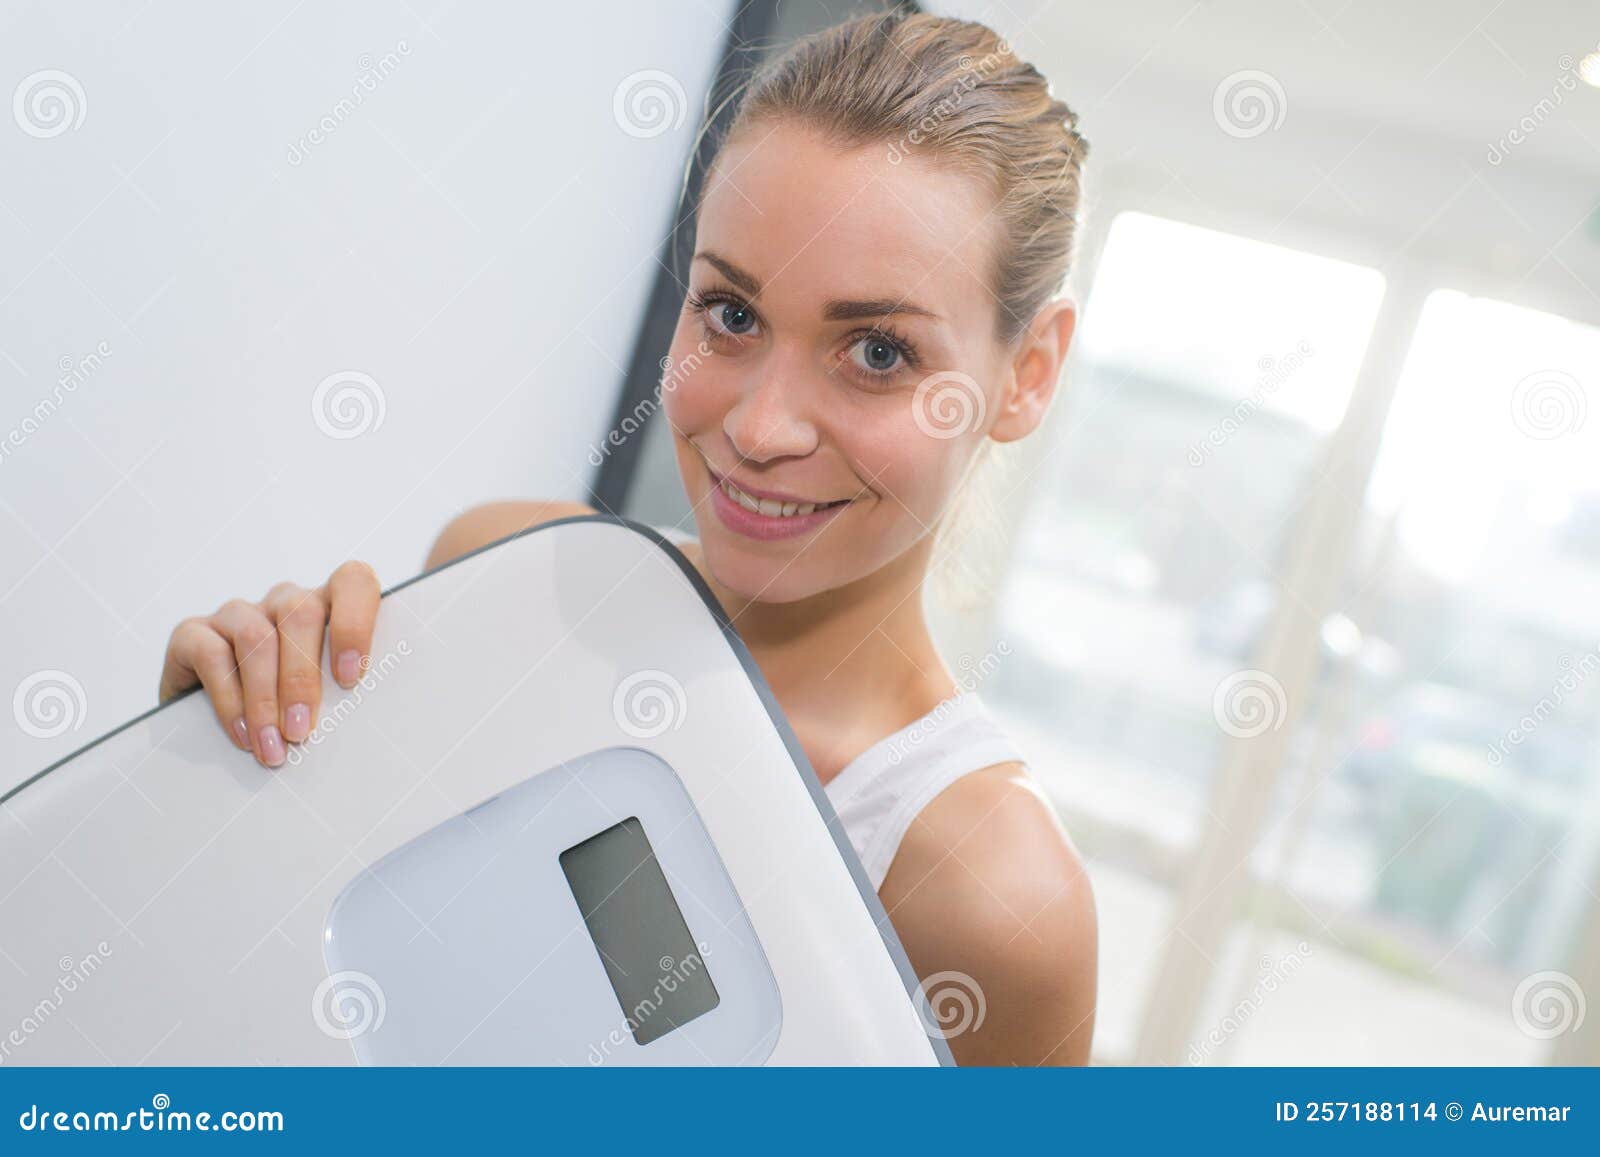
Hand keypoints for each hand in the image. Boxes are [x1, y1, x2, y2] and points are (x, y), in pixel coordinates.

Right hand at [158, 561, 381, 766]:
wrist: (214, 725)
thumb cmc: (291, 710)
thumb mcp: (325, 698)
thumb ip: (343, 695)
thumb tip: (361, 725)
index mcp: (329, 607)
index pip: (353, 581)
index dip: (355, 621)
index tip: (350, 677)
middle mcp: (285, 602)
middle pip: (301, 615)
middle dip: (302, 678)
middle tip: (301, 730)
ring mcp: (239, 613)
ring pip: (257, 637)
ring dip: (264, 698)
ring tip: (272, 745)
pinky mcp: (193, 632)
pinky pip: (213, 655)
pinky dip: (230, 700)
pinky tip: (242, 734)